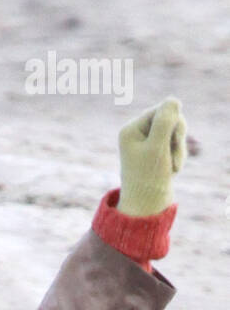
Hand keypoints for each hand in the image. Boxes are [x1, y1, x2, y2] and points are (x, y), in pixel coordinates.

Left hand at [117, 98, 186, 216]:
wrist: (145, 209)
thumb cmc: (149, 179)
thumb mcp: (158, 147)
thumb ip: (165, 121)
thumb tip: (173, 100)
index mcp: (130, 130)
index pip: (162, 111)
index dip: (173, 126)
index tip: (169, 146)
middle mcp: (136, 134)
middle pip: (170, 120)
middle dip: (177, 139)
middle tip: (172, 161)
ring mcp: (146, 144)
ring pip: (175, 133)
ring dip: (179, 150)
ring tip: (172, 168)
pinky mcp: (156, 154)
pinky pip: (175, 145)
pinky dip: (178, 157)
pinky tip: (172, 171)